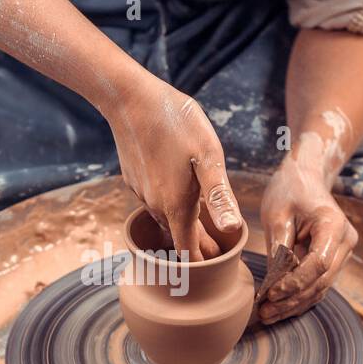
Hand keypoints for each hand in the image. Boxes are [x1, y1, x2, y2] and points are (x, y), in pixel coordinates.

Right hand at [103, 76, 241, 259]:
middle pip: (177, 236)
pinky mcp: (133, 179)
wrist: (130, 99)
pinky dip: (168, 204)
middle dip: (196, 246)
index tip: (217, 264)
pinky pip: (154, 200)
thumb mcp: (207, 156)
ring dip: (182, 224)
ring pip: (165, 217)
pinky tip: (178, 191)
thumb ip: (218, 196)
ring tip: (201, 224)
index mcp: (176, 206)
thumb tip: (232, 228)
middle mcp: (155, 205)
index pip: (188, 250)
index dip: (203, 261)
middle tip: (215, 252)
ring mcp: (141, 192)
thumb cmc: (176, 123)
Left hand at [258, 160, 357, 323]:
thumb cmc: (290, 190)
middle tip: (265, 313)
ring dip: (296, 304)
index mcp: (333, 225)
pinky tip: (279, 308)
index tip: (270, 293)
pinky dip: (300, 297)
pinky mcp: (334, 259)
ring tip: (268, 315)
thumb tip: (274, 280)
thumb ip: (279, 245)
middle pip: (322, 281)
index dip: (294, 283)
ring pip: (321, 288)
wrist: (306, 177)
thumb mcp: (277, 213)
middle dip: (293, 300)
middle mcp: (345, 241)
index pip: (318, 264)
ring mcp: (343, 252)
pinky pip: (319, 284)